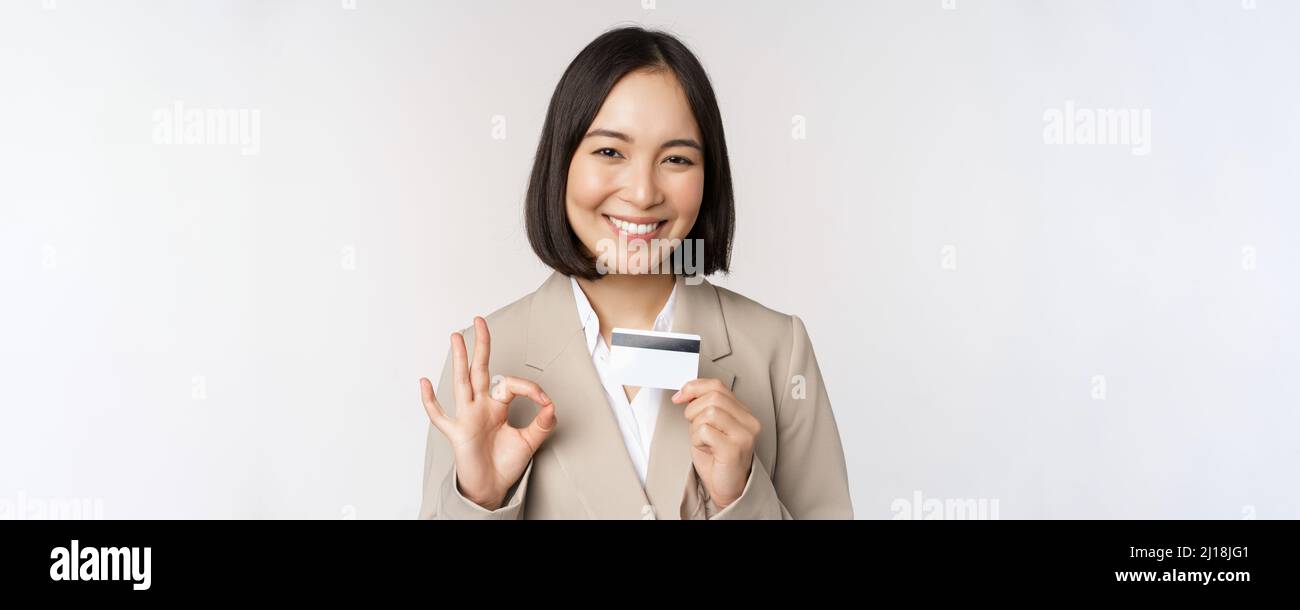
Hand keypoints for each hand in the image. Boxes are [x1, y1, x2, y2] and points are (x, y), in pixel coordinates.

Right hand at [419, 316, 556, 509]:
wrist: (492, 487)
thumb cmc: (505, 464)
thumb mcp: (530, 442)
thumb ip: (542, 423)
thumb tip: (551, 406)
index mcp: (497, 406)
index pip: (510, 384)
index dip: (530, 388)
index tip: (545, 401)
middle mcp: (480, 407)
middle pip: (480, 370)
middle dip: (481, 346)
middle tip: (479, 321)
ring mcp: (466, 417)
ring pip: (462, 383)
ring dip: (460, 359)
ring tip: (457, 337)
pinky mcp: (456, 433)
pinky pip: (439, 416)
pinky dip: (430, 401)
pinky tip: (424, 383)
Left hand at [672, 378, 759, 509]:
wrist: (727, 488)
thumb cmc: (717, 458)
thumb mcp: (710, 426)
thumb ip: (705, 406)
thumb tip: (686, 391)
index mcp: (744, 412)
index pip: (718, 386)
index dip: (694, 387)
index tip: (680, 396)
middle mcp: (749, 421)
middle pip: (713, 397)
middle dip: (693, 410)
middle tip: (693, 425)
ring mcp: (744, 435)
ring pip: (709, 413)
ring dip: (695, 427)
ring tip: (701, 440)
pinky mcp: (734, 449)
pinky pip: (705, 431)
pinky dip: (697, 439)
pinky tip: (704, 448)